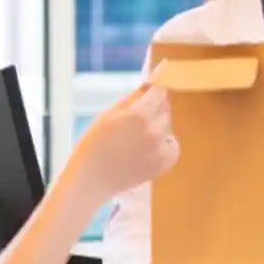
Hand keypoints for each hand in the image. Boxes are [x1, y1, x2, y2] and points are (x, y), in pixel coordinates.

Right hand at [69, 85, 179, 199]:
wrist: (91, 179)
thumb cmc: (94, 144)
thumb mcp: (109, 114)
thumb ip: (133, 98)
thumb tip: (151, 84)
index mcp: (139, 116)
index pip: (160, 92)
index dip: (156, 89)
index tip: (154, 88)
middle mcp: (155, 131)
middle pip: (165, 109)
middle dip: (154, 109)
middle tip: (135, 120)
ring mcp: (162, 149)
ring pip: (167, 127)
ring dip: (157, 127)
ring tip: (136, 139)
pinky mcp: (166, 164)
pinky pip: (172, 145)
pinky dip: (163, 145)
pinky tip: (145, 150)